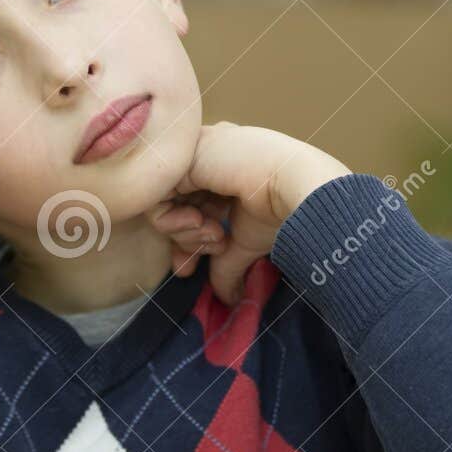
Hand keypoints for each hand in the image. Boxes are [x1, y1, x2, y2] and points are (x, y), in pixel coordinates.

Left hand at [145, 121, 349, 303]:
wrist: (295, 187)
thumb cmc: (281, 210)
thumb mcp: (246, 241)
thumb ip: (227, 265)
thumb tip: (228, 298)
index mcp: (223, 166)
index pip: (190, 205)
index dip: (189, 239)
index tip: (194, 266)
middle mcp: (206, 155)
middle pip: (175, 205)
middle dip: (186, 239)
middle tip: (213, 247)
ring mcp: (193, 153)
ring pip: (163, 202)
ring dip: (183, 231)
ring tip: (213, 234)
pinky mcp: (182, 157)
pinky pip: (156, 196)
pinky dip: (171, 221)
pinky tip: (198, 223)